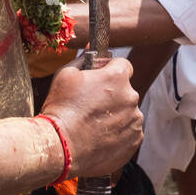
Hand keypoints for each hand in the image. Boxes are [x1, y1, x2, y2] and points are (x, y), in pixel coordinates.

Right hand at [41, 57, 142, 178]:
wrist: (60, 146)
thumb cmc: (61, 108)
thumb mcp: (66, 75)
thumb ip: (84, 59)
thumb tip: (91, 47)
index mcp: (118, 77)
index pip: (124, 65)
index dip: (111, 70)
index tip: (100, 79)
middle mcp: (132, 97)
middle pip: (126, 91)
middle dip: (113, 95)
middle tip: (91, 106)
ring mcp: (135, 121)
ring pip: (128, 112)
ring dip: (117, 115)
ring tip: (94, 125)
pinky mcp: (134, 141)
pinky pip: (130, 132)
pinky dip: (119, 134)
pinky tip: (100, 138)